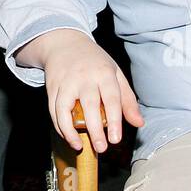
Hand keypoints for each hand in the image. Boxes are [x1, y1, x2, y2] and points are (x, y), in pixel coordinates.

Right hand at [31, 29, 142, 153]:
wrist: (64, 43)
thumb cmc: (94, 61)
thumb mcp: (115, 74)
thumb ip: (127, 99)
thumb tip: (138, 123)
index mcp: (104, 73)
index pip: (111, 98)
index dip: (114, 120)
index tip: (115, 139)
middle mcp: (84, 77)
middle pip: (89, 105)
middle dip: (94, 129)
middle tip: (101, 147)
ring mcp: (66, 82)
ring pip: (65, 108)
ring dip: (70, 130)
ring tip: (79, 146)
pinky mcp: (52, 87)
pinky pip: (53, 110)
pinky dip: (59, 126)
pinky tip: (68, 136)